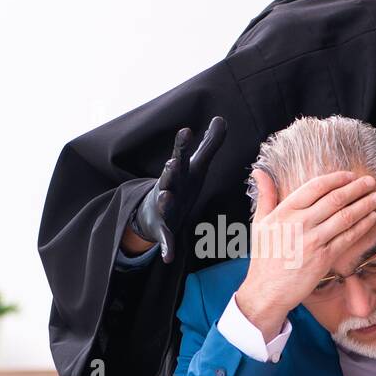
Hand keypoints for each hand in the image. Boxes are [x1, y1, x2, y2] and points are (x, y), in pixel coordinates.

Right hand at [124, 116, 226, 261]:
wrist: (153, 215)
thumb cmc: (180, 186)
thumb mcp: (196, 166)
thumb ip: (210, 144)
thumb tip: (222, 118)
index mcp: (178, 173)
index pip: (180, 155)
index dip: (182, 144)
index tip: (186, 130)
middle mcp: (168, 188)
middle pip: (168, 177)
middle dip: (170, 170)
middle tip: (172, 162)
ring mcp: (163, 209)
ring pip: (163, 203)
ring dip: (165, 200)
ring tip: (166, 196)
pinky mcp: (163, 229)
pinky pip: (165, 239)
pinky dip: (166, 247)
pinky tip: (168, 257)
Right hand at [234, 169, 375, 339]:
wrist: (267, 290)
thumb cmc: (264, 257)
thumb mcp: (259, 223)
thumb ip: (265, 195)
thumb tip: (259, 172)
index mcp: (285, 211)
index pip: (316, 187)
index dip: (337, 178)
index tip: (350, 175)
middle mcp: (300, 223)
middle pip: (335, 199)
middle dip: (357, 188)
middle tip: (370, 181)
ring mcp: (313, 241)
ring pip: (345, 217)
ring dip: (365, 205)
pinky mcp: (324, 258)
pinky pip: (348, 238)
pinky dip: (362, 226)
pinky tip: (371, 218)